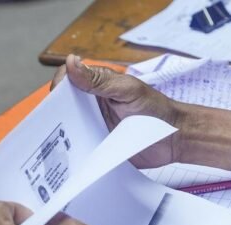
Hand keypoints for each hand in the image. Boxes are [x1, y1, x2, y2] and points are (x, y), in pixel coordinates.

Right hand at [52, 54, 179, 167]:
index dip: (59, 87)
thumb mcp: (128, 91)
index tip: (58, 97)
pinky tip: (71, 156)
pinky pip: (83, 148)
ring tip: (57, 141)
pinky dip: (76, 152)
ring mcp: (95, 126)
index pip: (67, 81)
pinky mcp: (100, 146)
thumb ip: (100, 80)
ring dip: (63, 134)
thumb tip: (71, 62)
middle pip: (63, 106)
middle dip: (56, 113)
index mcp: (97, 87)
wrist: (175, 138)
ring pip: (69, 128)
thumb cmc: (157, 110)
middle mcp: (92, 105)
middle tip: (55, 123)